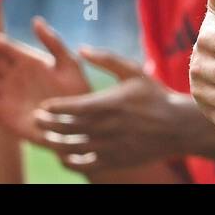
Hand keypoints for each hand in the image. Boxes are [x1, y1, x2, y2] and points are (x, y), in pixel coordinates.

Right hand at [0, 17, 90, 142]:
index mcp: (28, 61)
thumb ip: (53, 42)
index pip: (9, 48)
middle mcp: (14, 75)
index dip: (1, 44)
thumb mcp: (68, 63)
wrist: (74, 122)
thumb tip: (36, 20)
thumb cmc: (76, 91)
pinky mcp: (1, 111)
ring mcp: (6, 92)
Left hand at [33, 51, 188, 173]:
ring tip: (48, 138)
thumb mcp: (133, 71)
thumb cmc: (154, 95)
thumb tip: (81, 48)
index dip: (54, 107)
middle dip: (48, 124)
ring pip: (73, 148)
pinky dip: (72, 162)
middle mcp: (107, 126)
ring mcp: (111, 145)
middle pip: (68, 128)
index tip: (43, 106)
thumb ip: (106, 59)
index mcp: (110, 103)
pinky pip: (86, 165)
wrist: (177, 126)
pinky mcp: (116, 160)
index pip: (73, 107)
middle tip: (37, 120)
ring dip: (56, 143)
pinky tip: (65, 157)